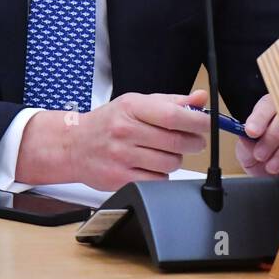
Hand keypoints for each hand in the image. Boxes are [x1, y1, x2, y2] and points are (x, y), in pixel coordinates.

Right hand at [16, 89, 209, 190]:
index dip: (196, 121)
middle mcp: (125, 131)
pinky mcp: (120, 179)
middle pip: (176, 142)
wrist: (73, 145)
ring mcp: (122, 157)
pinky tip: (151, 165)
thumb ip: (171, 101)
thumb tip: (201, 98)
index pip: (173, 116)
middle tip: (192, 140)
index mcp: (131, 108)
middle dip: (192, 142)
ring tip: (165, 152)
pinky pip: (158, 180)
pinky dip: (161, 174)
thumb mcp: (136, 103)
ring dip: (176, 159)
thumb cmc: (109, 122)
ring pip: (170, 163)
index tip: (205, 124)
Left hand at [235, 94, 278, 176]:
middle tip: (259, 154)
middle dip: (270, 140)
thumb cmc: (260, 153)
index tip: (251, 132)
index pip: (268, 105)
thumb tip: (248, 140)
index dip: (259, 118)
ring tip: (271, 166)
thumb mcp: (246, 148)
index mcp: (273, 106)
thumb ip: (245, 143)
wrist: (274, 171)